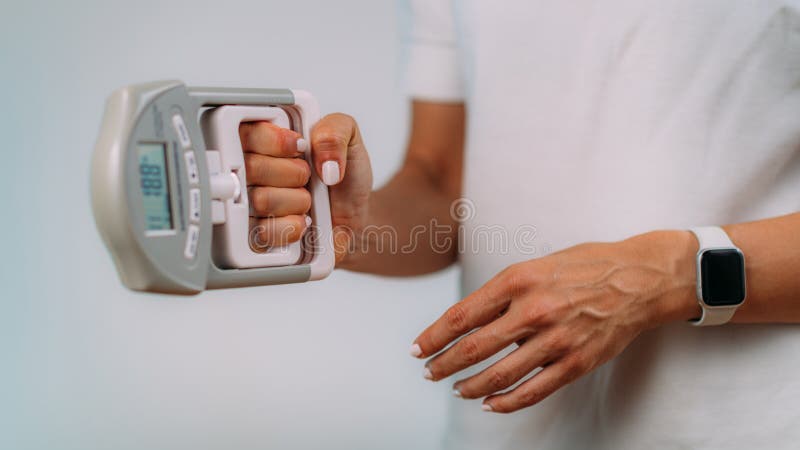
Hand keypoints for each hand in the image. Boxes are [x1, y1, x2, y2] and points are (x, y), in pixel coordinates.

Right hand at [239, 114, 372, 261]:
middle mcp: (252, 171)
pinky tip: (304, 220)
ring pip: (259, 200)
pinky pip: (264, 232)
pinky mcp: (260, 235)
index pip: (247, 132)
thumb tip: (323, 161)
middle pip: (251, 167)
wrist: (356, 213)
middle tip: (308, 176)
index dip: (275, 141)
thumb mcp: (349, 136)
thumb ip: (335, 131)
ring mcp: (253, 205)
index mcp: (265, 140)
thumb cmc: (345, 174)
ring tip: (309, 199)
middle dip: (293, 173)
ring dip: (297, 201)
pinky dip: (293, 227)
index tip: (300, 148)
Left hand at [411, 231, 699, 412]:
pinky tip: (489, 404)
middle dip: (443, 364)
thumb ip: (502, 292)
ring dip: (470, 386)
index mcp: (518, 280)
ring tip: (456, 389)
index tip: (416, 349)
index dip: (433, 337)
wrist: (639, 278)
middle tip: (428, 372)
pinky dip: (506, 403)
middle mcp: (533, 310)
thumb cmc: (583, 266)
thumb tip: (468, 322)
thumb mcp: (535, 265)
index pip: (462, 316)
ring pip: (499, 375)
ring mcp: (556, 340)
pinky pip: (533, 391)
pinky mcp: (576, 363)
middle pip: (473, 348)